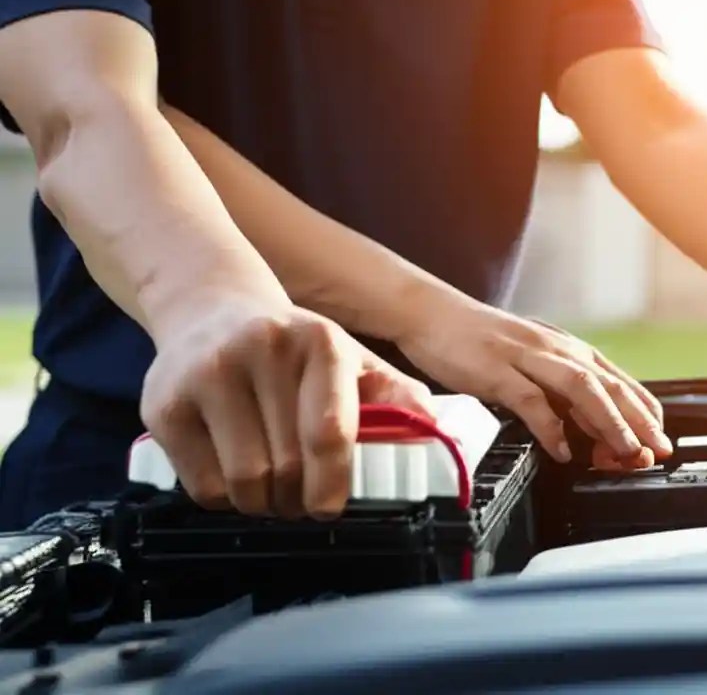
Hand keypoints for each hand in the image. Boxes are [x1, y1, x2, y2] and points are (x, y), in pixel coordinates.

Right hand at [141, 299, 433, 518]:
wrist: (211, 309)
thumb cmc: (291, 348)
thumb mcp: (351, 359)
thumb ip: (396, 395)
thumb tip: (433, 429)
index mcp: (319, 342)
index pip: (329, 432)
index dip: (333, 483)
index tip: (329, 507)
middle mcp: (262, 350)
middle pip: (288, 466)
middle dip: (299, 499)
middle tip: (302, 501)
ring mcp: (208, 374)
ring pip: (244, 481)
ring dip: (262, 504)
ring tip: (271, 491)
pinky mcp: (164, 404)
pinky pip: (201, 485)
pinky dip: (223, 499)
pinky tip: (234, 479)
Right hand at [395, 294, 670, 464]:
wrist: (432, 313)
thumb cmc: (481, 341)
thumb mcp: (530, 361)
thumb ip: (557, 392)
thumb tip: (585, 430)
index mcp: (566, 349)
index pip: (618, 381)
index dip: (643, 412)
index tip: (659, 440)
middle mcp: (555, 349)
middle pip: (608, 385)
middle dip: (638, 421)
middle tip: (657, 450)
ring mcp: (526, 357)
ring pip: (580, 389)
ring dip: (607, 422)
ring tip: (624, 452)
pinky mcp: (497, 369)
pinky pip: (530, 399)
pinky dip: (550, 426)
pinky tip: (562, 450)